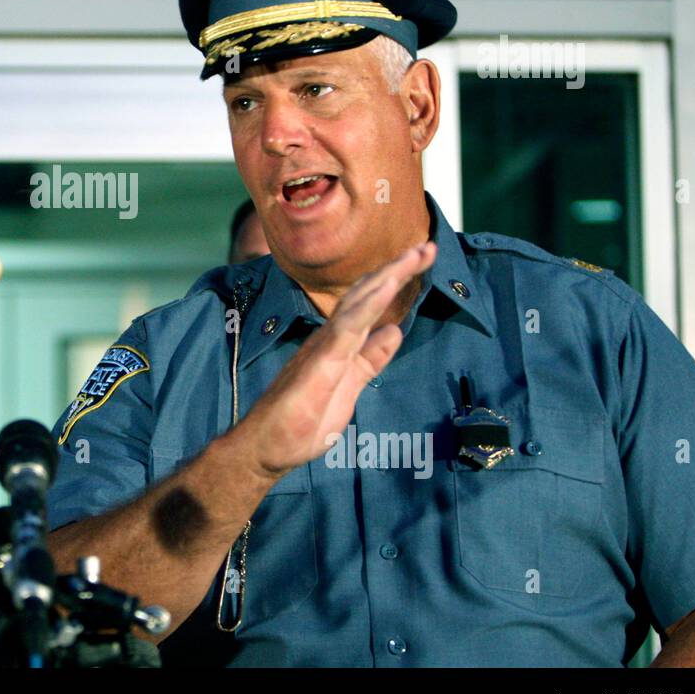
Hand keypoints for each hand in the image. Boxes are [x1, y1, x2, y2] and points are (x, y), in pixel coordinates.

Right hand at [238, 241, 437, 477]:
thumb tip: (394, 331)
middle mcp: (330, 338)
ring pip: (359, 303)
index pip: (370, 305)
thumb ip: (370, 361)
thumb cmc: (300, 423)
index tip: (421, 261)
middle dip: (398, 269)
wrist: (266, 447)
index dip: (395, 282)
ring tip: (414, 255)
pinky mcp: (320, 362)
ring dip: (388, 277)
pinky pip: (348, 328)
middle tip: (428, 246)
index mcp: (339, 345)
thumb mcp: (349, 390)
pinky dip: (369, 304)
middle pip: (367, 295)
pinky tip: (387, 287)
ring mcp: (323, 347)